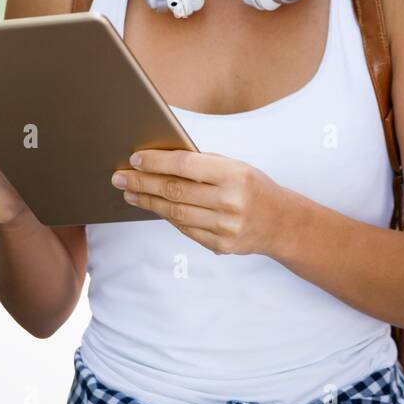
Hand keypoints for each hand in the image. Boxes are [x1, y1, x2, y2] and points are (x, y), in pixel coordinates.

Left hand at [113, 149, 288, 256]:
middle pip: (174, 191)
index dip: (156, 162)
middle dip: (142, 182)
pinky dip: (167, 217)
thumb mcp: (238, 167)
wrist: (282, 223)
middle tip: (120, 177)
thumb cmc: (255, 188)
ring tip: (130, 193)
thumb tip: (161, 161)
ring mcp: (225, 227)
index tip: (135, 159)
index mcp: (235, 175)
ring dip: (148, 202)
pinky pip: (185, 229)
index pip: (185, 165)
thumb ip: (205, 165)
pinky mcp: (221, 245)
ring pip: (175, 213)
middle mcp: (230, 201)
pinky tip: (154, 207)